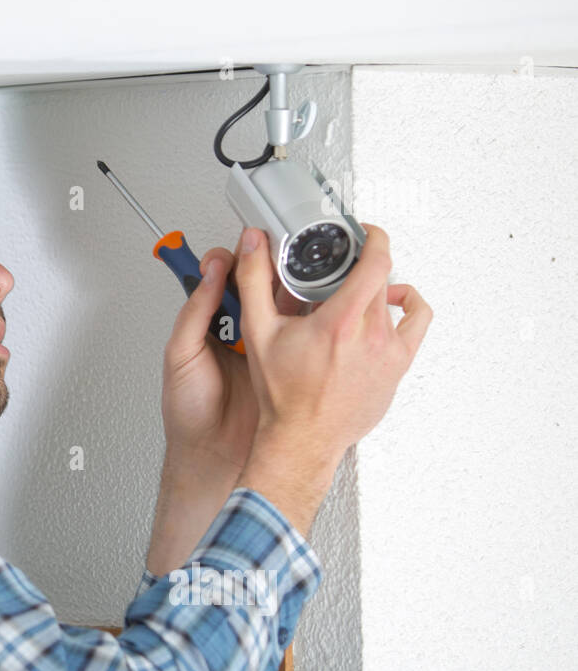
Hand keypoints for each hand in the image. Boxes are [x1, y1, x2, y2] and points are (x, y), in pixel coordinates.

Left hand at [159, 232, 315, 472]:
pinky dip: (310, 316)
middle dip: (267, 263)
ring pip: (282, 304)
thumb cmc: (189, 413)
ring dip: (292, 284)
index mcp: (209, 324)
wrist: (214, 455)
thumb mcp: (180, 357)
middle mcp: (238, 330)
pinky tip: (316, 302)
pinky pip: (301, 333)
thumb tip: (210, 274)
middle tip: (278, 249)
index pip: (222, 279)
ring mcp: (265, 346)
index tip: (243, 245)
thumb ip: (194, 314)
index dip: (232, 260)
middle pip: (256, 284)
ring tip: (300, 268)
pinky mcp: (287, 363)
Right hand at [233, 223, 432, 462]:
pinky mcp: (399, 367)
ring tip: (355, 293)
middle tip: (340, 270)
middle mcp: (372, 335)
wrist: (302, 438)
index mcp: (340, 322)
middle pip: (381, 278)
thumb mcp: (258, 332)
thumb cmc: (282, 395)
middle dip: (361, 267)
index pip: (376, 261)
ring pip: (393, 300)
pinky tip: (390, 307)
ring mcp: (390, 352)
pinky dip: (407, 307)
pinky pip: (416, 323)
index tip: (364, 232)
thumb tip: (255, 245)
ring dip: (375, 290)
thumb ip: (254, 281)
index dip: (373, 237)